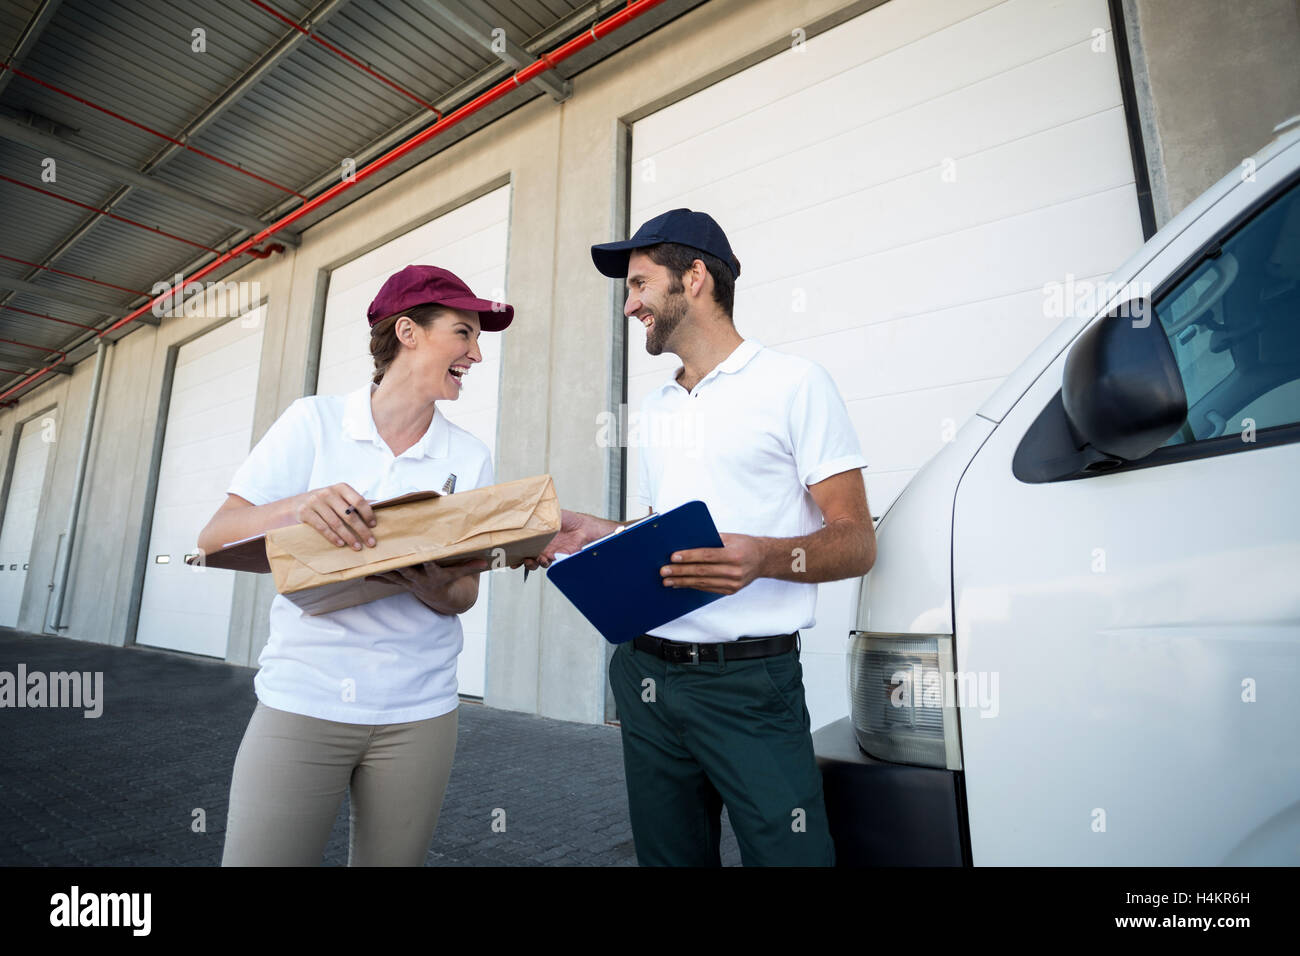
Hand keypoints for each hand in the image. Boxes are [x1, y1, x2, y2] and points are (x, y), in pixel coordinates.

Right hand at [295, 483, 377, 551]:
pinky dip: (333, 537)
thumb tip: (379, 506)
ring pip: (336, 523)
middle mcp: (328, 493)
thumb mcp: (339, 498)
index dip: (368, 514)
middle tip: (371, 543)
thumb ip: (355, 502)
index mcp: (341, 488)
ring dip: (349, 537)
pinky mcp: (305, 512)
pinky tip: (340, 544)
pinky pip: (322, 527)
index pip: (358, 501)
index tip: (374, 526)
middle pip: (349, 515)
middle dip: (362, 531)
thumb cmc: (325, 502)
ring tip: (357, 546)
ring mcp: (315, 501)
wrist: (296, 504)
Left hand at [366, 558, 487, 612]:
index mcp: (435, 575)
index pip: (430, 565)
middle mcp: (421, 579)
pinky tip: (364, 576)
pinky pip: (389, 581)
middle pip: (408, 569)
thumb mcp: (463, 574)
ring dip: (384, 569)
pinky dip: (378, 578)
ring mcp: (411, 582)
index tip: (423, 552)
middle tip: (389, 552)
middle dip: (399, 562)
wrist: (444, 600)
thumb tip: (486, 560)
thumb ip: (471, 566)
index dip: (427, 559)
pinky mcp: (404, 583)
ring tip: (372, 562)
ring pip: (395, 574)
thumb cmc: (453, 581)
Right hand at [517, 509, 588, 570]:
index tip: (507, 554)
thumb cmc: (568, 520)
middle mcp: (541, 547)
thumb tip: (525, 509)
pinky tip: (545, 559)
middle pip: (526, 557)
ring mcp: (549, 554)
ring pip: (536, 563)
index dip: (514, 551)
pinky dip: (545, 563)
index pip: (522, 545)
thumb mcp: (549, 514)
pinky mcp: (558, 558)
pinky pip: (549, 564)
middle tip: (517, 561)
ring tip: (531, 560)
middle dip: (520, 561)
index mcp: (537, 536)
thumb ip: (537, 515)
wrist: (583, 527)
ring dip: (532, 564)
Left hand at [659, 533, 766, 594]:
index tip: (673, 557)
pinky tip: (680, 584)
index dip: (689, 557)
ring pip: (703, 583)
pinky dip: (692, 586)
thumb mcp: (730, 537)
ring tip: (667, 580)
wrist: (764, 560)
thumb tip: (686, 542)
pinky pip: (707, 588)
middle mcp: (735, 571)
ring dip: (682, 582)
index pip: (707, 555)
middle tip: (664, 571)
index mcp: (734, 554)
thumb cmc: (744, 544)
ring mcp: (733, 583)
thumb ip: (711, 540)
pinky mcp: (730, 590)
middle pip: (702, 571)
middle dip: (680, 571)